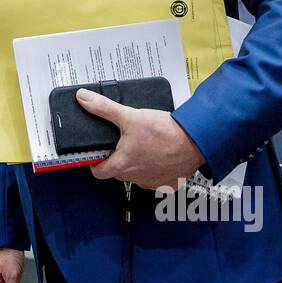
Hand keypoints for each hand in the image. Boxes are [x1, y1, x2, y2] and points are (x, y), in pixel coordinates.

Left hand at [77, 88, 204, 188]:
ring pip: (137, 176)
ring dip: (136, 165)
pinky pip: (156, 179)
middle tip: (122, 144)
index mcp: (123, 164)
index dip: (94, 163)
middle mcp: (137, 177)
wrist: (196, 140)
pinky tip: (158, 155)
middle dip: (117, 160)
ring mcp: (153, 181)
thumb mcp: (130, 115)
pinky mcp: (169, 183)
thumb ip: (104, 108)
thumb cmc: (167, 133)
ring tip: (142, 147)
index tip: (96, 156)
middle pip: (118, 173)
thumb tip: (85, 99)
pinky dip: (155, 169)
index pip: (98, 172)